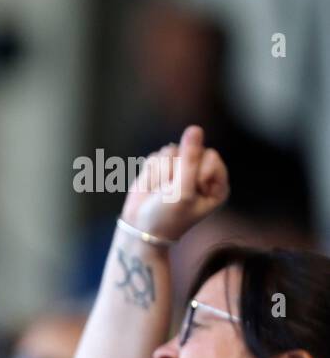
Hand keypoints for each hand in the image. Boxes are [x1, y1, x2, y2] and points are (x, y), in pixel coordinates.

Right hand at [121, 124, 228, 241]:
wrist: (140, 229)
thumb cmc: (167, 217)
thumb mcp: (183, 191)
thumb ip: (190, 159)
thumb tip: (195, 128)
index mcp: (216, 182)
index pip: (210, 155)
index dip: (194, 172)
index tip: (187, 192)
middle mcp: (200, 173)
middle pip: (189, 150)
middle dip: (175, 171)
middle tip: (170, 194)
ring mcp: (179, 169)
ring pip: (170, 150)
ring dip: (161, 173)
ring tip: (160, 192)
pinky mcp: (161, 167)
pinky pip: (155, 156)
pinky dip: (150, 173)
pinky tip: (152, 188)